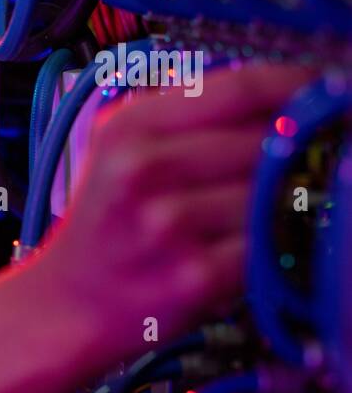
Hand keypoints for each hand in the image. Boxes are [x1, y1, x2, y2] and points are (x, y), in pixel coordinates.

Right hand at [0, 61, 321, 392]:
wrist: (67, 306)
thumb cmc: (105, 229)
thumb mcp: (120, 151)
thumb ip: (190, 117)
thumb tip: (286, 99)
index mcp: (128, 127)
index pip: (243, 86)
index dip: (300, 86)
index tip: (329, 92)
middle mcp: (144, 170)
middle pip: (270, 139)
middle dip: (302, 150)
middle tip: (311, 157)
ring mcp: (170, 224)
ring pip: (277, 193)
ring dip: (290, 201)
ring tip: (274, 208)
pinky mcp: (196, 276)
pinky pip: (272, 245)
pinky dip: (278, 245)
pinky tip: (260, 245)